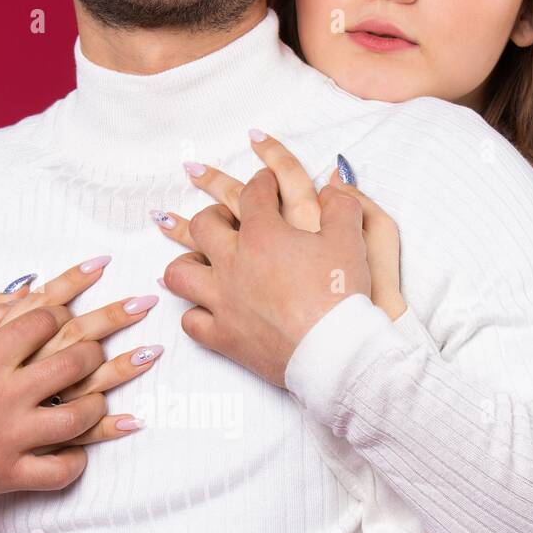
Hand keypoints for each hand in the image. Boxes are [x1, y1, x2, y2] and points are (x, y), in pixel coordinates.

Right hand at [0, 259, 160, 506]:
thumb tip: (27, 292)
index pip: (45, 320)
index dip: (65, 305)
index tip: (69, 306)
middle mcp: (6, 395)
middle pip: (76, 361)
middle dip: (100, 345)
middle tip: (107, 341)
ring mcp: (12, 437)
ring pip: (80, 416)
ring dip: (101, 402)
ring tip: (106, 395)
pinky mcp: (12, 473)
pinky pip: (61, 471)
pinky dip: (78, 460)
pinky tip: (85, 448)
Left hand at [164, 132, 406, 317]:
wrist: (333, 351)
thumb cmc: (341, 295)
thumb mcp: (351, 240)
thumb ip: (342, 205)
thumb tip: (334, 187)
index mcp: (263, 234)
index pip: (253, 193)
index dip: (262, 181)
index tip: (266, 180)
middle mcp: (233, 263)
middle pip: (204, 226)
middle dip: (214, 214)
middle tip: (226, 218)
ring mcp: (223, 301)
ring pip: (181, 273)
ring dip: (187, 262)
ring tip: (196, 260)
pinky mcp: (223, 337)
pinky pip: (191, 321)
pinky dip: (195, 313)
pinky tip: (202, 309)